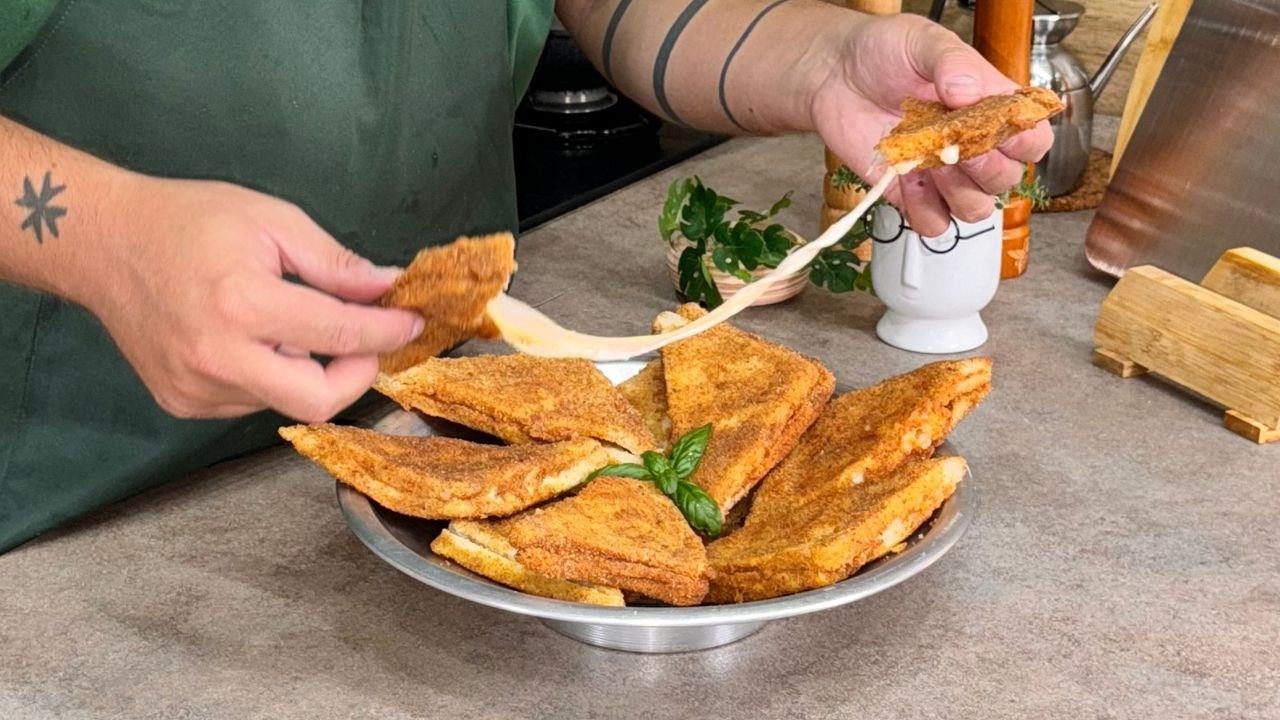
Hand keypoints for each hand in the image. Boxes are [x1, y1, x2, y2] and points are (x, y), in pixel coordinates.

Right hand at [84, 176, 422, 421]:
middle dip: (355, 374)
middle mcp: (215, 356)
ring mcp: (194, 387)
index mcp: (241, 304)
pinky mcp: (182, 401)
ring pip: (283, 400)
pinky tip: (247, 338)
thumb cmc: (186, 221)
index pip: (338, 335)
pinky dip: (268, 374)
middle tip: (365, 343)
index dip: (385, 332)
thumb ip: (334, 263)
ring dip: (304, 367)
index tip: (410, 324)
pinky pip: (250, 401)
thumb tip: (387, 288)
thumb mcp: (272, 221)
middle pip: (317, 400)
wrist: (101, 241)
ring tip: (280, 320)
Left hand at [809, 13, 1053, 235]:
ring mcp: (942, 173)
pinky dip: (924, 213)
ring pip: (975, 209)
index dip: (1024, 142)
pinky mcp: (909, 193)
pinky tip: (906, 182)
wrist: (834, 73)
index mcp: (990, 107)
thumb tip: (968, 91)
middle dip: (985, 167)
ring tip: (928, 162)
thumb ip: (951, 62)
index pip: (1033, 140)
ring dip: (958, 193)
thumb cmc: (883, 51)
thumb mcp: (923, 41)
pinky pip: (932, 224)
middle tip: (954, 142)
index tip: (998, 129)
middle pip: (1006, 179)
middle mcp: (973, 145)